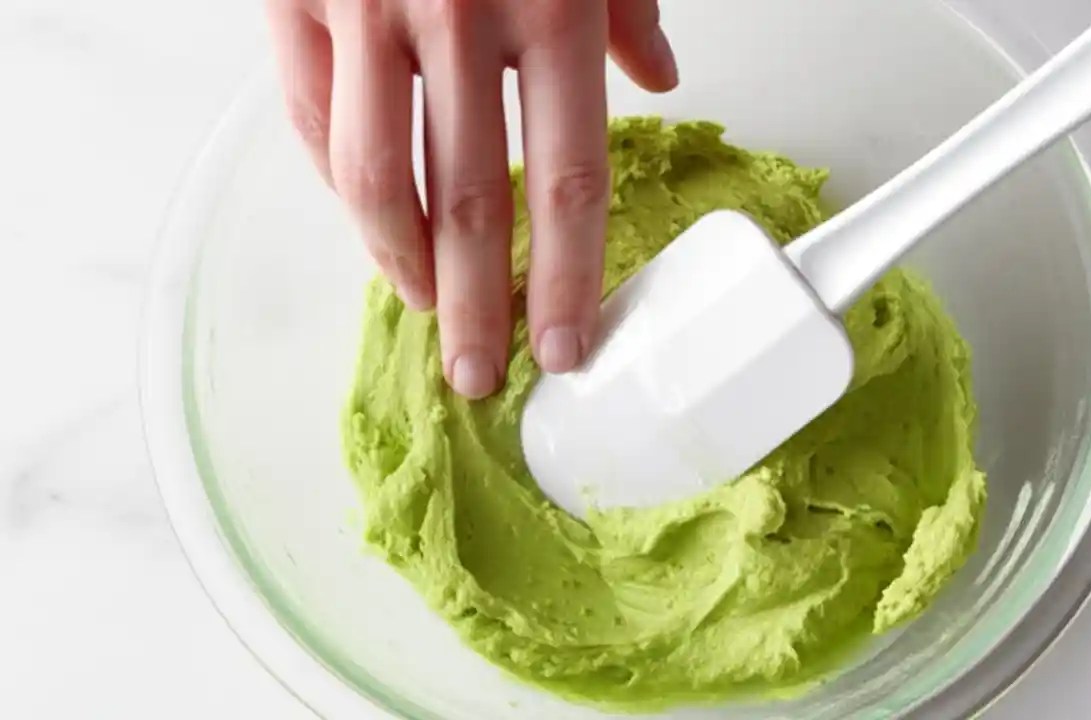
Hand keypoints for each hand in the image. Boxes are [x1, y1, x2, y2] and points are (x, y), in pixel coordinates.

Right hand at [266, 0, 678, 396]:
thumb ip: (625, 8)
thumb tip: (657, 77)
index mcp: (553, 8)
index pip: (568, 180)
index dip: (564, 279)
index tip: (561, 349)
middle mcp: (459, 16)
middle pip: (468, 203)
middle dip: (473, 309)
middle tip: (478, 375)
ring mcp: (371, 10)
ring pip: (376, 178)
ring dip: (400, 262)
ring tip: (423, 304)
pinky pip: (312, 118)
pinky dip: (339, 185)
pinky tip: (372, 222)